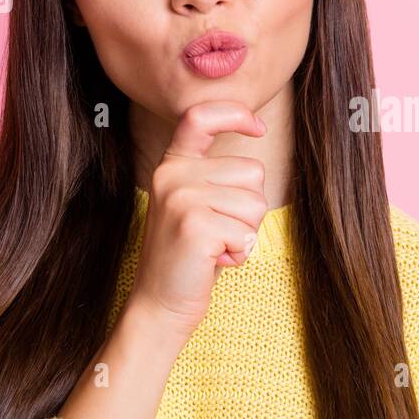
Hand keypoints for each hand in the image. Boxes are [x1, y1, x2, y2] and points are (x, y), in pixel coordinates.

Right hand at [126, 100, 268, 343]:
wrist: (160, 304)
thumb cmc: (191, 255)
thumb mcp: (196, 204)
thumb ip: (214, 174)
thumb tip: (257, 129)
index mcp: (172, 165)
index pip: (200, 117)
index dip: (234, 114)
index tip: (257, 127)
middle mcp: (172, 175)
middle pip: (252, 172)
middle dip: (249, 209)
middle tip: (218, 232)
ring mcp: (180, 198)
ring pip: (255, 203)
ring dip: (245, 232)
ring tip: (215, 246)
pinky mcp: (194, 225)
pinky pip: (247, 232)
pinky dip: (239, 253)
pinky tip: (214, 261)